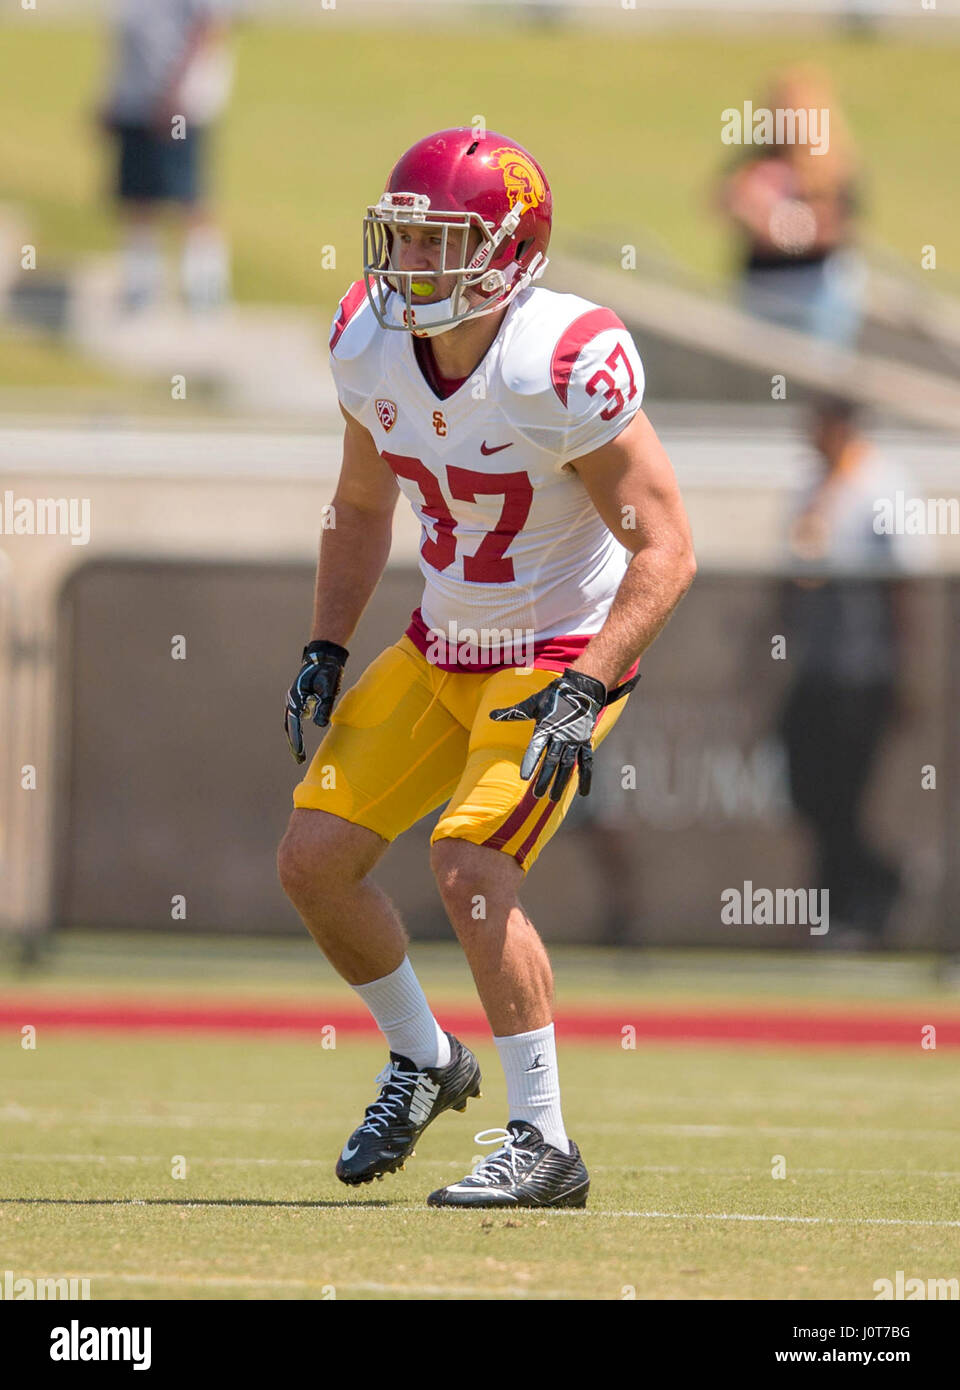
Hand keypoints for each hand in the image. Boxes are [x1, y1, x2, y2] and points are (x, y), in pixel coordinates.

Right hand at [284, 640, 347, 763]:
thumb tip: (319, 725)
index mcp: (297, 699)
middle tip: (298, 758)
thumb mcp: (327, 690)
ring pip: (291, 721)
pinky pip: (296, 715)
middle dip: (293, 742)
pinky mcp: (301, 696)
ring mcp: (295, 698)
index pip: (294, 726)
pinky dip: (296, 726)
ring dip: (294, 735)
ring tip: (298, 750)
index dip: (297, 741)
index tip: (300, 755)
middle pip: (289, 726)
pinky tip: (300, 733)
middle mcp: (293, 700)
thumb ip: (323, 707)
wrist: (324, 655)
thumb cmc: (326, 671)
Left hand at [490, 667, 607, 800]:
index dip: (530, 761)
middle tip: (536, 795)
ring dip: (561, 782)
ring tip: (552, 798)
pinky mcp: (585, 742)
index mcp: (546, 726)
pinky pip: (586, 762)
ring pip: (567, 765)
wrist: (580, 689)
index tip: (524, 777)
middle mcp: (561, 734)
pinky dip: (586, 777)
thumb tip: (491, 715)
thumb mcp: (532, 703)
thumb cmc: (552, 697)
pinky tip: (584, 793)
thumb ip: (512, 713)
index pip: (536, 747)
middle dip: (545, 778)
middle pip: (552, 760)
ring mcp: (574, 740)